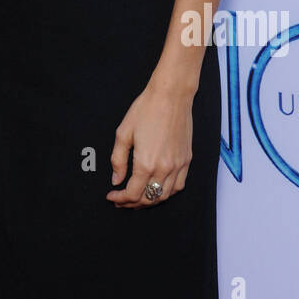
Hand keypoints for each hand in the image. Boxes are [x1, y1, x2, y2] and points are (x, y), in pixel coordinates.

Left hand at [106, 81, 192, 207]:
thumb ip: (118, 160)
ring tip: (137, 197)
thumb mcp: (123, 133)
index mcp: (146, 163)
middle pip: (148, 198)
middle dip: (132, 203)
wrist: (171, 96)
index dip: (120, 198)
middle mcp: (164, 168)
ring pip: (164, 196)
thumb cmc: (146, 109)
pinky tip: (157, 188)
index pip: (132, 193)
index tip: (111, 195)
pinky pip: (178, 185)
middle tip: (121, 199)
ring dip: (150, 201)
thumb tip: (116, 180)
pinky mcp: (186, 160)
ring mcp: (178, 165)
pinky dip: (167, 192)